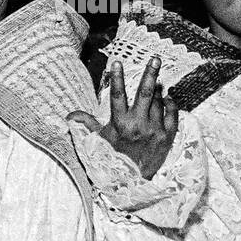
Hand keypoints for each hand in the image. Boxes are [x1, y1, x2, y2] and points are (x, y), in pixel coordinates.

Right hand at [68, 57, 177, 178]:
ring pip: (158, 102)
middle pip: (145, 93)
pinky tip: (168, 98)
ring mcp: (155, 130)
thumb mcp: (97, 141)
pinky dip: (170, 104)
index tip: (117, 63)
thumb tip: (68, 115)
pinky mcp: (167, 137)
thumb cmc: (112, 158)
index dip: (116, 78)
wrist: (132, 181)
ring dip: (158, 90)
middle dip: (151, 74)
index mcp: (119, 124)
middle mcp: (138, 125)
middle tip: (155, 58)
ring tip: (157, 81)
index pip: (117, 95)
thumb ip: (85, 124)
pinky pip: (172, 114)